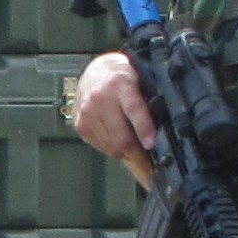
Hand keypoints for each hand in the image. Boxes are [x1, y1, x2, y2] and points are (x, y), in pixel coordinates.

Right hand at [69, 52, 155, 188]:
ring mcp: (88, 112)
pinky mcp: (80, 123)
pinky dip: (112, 149)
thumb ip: (147, 105)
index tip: (151, 144)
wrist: (95, 72)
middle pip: (121, 137)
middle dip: (138, 156)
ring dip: (125, 153)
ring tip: (134, 149)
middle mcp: (101, 97)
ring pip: (111, 147)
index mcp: (121, 83)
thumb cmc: (121, 79)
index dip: (144, 129)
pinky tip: (117, 140)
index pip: (134, 109)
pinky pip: (100, 146)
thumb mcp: (140, 83)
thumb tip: (157, 137)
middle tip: (149, 165)